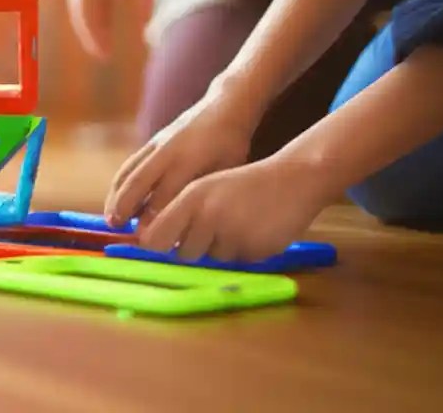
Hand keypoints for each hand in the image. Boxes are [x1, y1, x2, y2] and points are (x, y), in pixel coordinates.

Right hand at [105, 86, 258, 227]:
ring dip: (116, 195)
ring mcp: (157, 142)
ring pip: (130, 170)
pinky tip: (116, 199)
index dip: (154, 214)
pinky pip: (131, 163)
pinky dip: (120, 183)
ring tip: (110, 217)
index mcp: (190, 158)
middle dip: (125, 204)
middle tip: (115, 226)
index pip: (167, 190)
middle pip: (140, 179)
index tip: (144, 236)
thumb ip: (203, 190)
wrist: (223, 105)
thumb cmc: (230, 143)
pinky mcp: (152, 140)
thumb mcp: (225, 168)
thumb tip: (186, 221)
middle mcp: (168, 149)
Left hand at [135, 155, 330, 261]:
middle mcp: (207, 217)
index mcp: (191, 198)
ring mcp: (230, 235)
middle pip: (183, 253)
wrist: (293, 180)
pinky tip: (256, 230)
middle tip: (213, 229)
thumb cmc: (244, 185)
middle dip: (193, 248)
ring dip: (221, 248)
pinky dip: (243, 251)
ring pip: (211, 259)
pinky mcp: (252, 250)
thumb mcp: (207, 189)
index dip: (153, 247)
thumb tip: (150, 242)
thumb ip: (180, 214)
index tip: (158, 248)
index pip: (155, 237)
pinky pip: (237, 262)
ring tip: (240, 223)